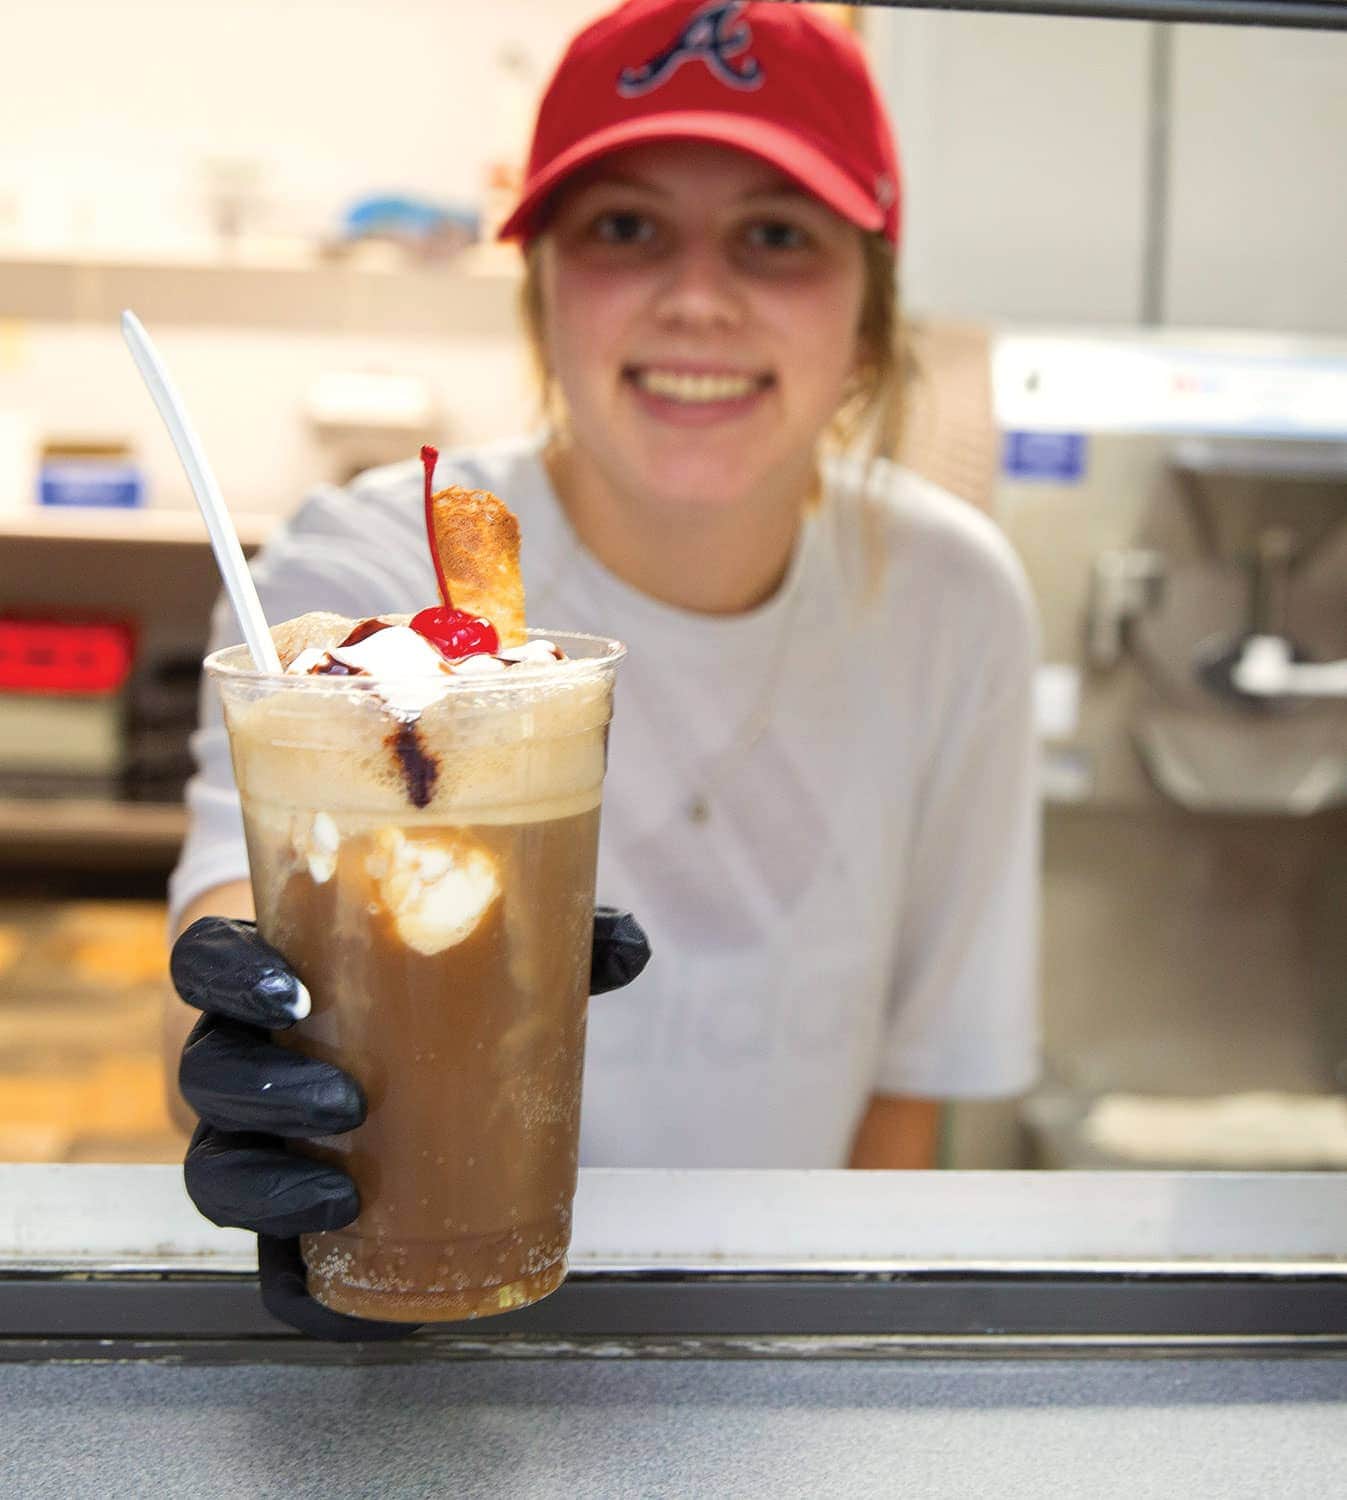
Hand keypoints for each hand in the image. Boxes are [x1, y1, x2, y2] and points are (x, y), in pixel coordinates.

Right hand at [171, 908, 649, 1339]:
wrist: (357, 1053)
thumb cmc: (409, 991)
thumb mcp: (464, 958)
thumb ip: (543, 941)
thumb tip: (629, 942)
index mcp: (269, 980)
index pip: (207, 964)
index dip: (231, 978)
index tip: (295, 995)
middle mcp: (237, 1057)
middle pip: (207, 1074)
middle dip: (265, 1091)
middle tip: (348, 1102)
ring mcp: (245, 1141)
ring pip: (212, 1170)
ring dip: (267, 1186)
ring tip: (340, 1195)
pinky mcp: (271, 1218)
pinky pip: (261, 1265)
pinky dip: (293, 1287)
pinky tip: (346, 1298)